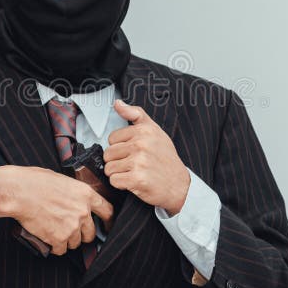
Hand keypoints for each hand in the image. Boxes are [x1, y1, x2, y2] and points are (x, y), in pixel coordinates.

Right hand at [0, 165, 113, 255]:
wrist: (19, 192)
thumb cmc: (35, 182)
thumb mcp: (63, 180)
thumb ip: (75, 193)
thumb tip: (76, 200)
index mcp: (86, 194)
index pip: (107, 211)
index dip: (108, 221)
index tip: (107, 226)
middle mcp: (82, 212)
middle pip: (91, 233)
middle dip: (82, 233)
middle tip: (71, 230)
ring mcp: (72, 226)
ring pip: (76, 243)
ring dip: (67, 240)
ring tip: (55, 230)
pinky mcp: (59, 238)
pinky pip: (61, 250)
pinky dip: (55, 247)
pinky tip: (48, 238)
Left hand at [104, 99, 190, 214]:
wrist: (178, 184)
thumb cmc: (165, 158)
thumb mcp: (155, 131)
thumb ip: (135, 114)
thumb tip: (118, 104)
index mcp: (144, 130)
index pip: (112, 138)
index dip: (120, 147)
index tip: (133, 151)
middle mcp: (141, 144)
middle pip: (108, 153)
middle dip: (118, 161)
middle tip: (134, 164)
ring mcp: (139, 161)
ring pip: (109, 168)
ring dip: (119, 173)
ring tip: (134, 172)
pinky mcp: (137, 179)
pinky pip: (114, 180)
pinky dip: (121, 184)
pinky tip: (133, 181)